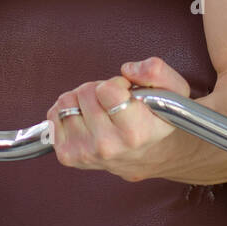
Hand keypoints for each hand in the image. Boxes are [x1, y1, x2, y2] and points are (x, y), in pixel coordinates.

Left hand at [47, 57, 190, 181]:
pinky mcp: (67, 155)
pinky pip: (53, 115)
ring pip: (66, 103)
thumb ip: (157, 71)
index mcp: (134, 132)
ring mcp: (85, 153)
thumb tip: (128, 69)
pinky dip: (68, 112)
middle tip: (113, 103)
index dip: (115, 84)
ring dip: (82, 101)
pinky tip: (86, 120)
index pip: (106, 90)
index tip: (125, 94)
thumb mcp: (173, 90)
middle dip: (98, 90)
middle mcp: (108, 146)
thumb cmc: (158, 119)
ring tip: (100, 111)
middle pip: (84, 93)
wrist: (149, 154)